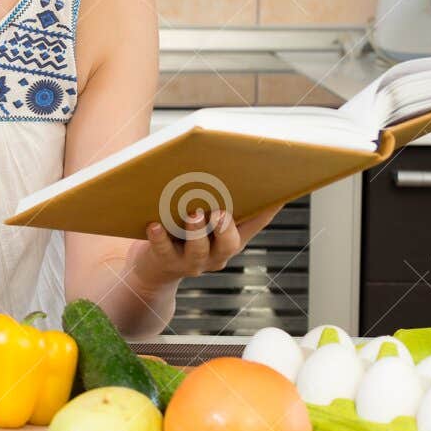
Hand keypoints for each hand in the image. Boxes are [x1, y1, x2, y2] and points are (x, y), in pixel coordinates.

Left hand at [125, 203, 283, 286]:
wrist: (153, 268)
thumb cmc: (181, 234)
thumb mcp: (204, 220)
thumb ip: (215, 199)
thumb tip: (224, 162)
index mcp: (230, 239)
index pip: (255, 223)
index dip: (268, 209)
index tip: (277, 192)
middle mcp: (216, 253)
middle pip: (229, 244)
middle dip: (227, 227)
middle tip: (221, 212)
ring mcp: (192, 261)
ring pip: (198, 250)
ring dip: (196, 231)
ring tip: (193, 214)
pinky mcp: (166, 262)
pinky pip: (163, 251)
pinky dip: (159, 238)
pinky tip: (155, 225)